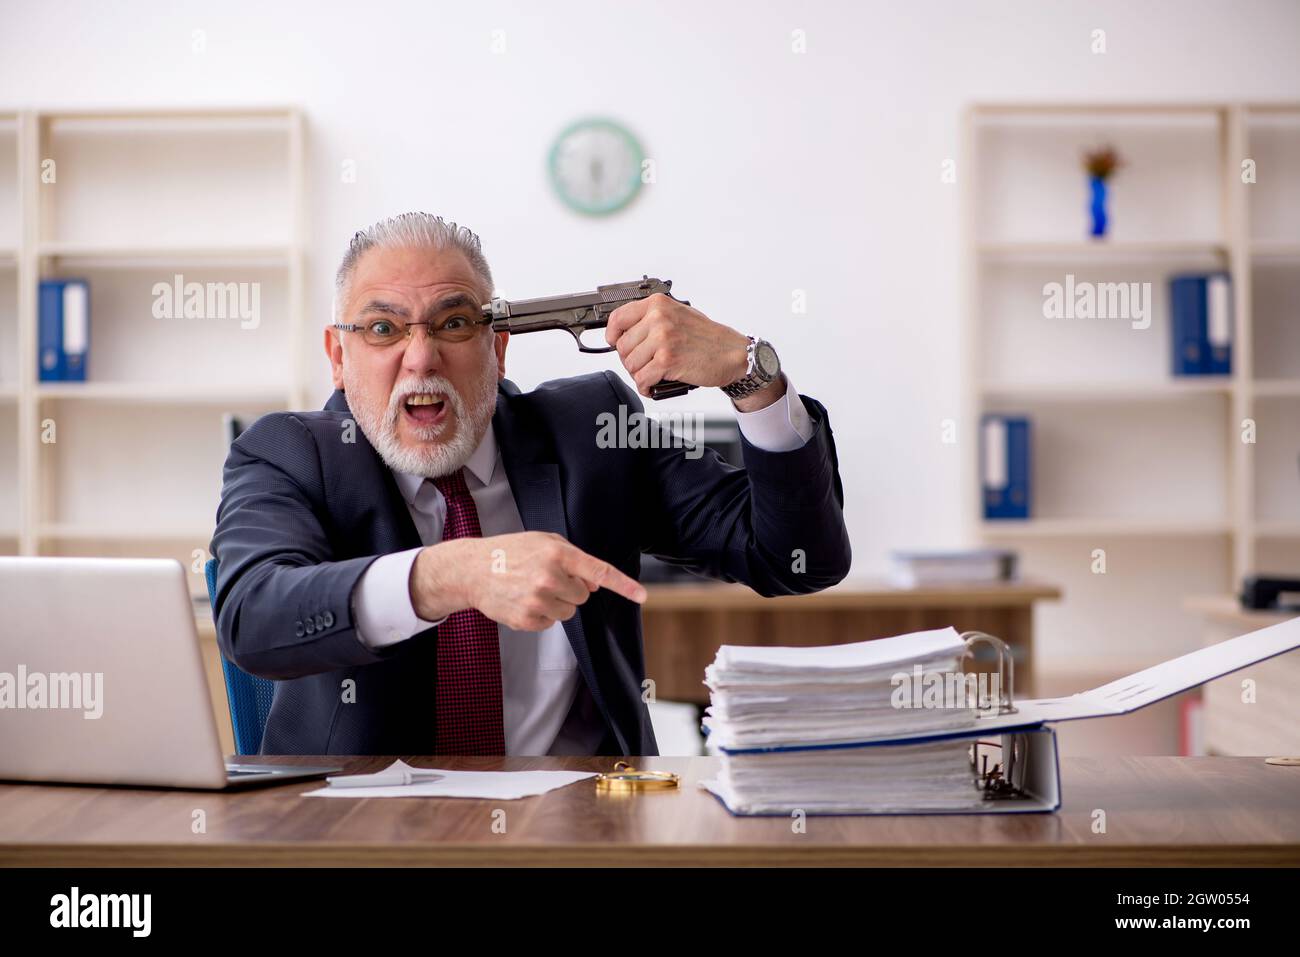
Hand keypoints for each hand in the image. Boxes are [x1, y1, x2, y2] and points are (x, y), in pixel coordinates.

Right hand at [410, 532, 646, 631]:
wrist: (471, 569)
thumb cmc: (510, 552)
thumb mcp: (542, 542)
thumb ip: (573, 558)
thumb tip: (593, 585)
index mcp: (557, 553)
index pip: (598, 571)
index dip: (623, 585)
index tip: (642, 596)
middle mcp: (549, 577)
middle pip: (582, 596)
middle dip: (570, 589)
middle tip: (545, 579)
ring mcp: (537, 600)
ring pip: (568, 612)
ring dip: (556, 603)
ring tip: (531, 589)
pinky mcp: (526, 619)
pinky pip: (550, 623)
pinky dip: (540, 615)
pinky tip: (523, 601)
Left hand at [605, 293, 750, 396]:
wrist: (732, 353)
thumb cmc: (708, 336)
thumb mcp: (678, 314)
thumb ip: (652, 318)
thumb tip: (625, 332)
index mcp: (658, 305)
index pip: (618, 318)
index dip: (612, 335)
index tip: (614, 343)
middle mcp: (658, 319)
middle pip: (622, 346)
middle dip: (631, 360)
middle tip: (645, 364)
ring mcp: (662, 339)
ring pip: (630, 365)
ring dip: (639, 374)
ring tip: (652, 374)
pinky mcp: (667, 361)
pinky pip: (642, 379)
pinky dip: (646, 387)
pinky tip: (654, 385)